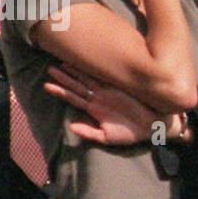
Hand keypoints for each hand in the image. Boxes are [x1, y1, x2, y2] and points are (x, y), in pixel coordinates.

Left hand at [44, 65, 164, 145]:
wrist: (151, 126)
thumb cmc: (129, 134)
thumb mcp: (107, 137)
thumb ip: (89, 133)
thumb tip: (71, 127)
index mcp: (94, 109)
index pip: (73, 98)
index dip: (60, 91)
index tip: (47, 85)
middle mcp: (99, 98)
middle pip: (78, 85)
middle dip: (64, 77)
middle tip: (50, 69)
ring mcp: (108, 90)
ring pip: (88, 78)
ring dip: (76, 70)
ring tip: (62, 62)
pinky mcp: (119, 86)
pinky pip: (104, 75)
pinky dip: (94, 68)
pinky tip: (85, 61)